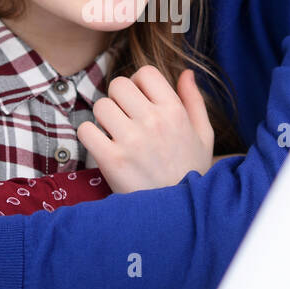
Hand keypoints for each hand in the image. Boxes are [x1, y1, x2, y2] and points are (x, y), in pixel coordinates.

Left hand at [78, 66, 213, 193]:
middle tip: (124, 118)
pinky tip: (103, 147)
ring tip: (115, 134)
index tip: (139, 100)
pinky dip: (90, 137)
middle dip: (118, 98)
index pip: (145, 73)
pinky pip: (86, 130)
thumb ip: (194, 102)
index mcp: (175, 112)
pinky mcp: (111, 160)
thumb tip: (186, 73)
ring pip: (100, 106)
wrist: (179, 215)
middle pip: (118, 85)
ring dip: (103, 118)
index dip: (139, 83)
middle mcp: (153, 122)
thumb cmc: (190, 172)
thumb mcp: (203, 136)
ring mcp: (131, 141)